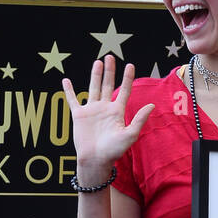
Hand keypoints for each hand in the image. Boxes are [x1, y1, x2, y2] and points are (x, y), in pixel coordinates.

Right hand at [61, 55, 154, 178]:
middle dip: (110, 71)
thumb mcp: (130, 135)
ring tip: (98, 62)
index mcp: (117, 112)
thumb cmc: (114, 151)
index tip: (130, 65)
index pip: (123, 91)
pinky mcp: (79, 115)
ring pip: (93, 88)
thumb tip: (151, 105)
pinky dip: (68, 91)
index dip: (127, 78)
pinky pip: (73, 100)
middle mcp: (104, 109)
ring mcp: (91, 111)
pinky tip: (66, 80)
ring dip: (95, 75)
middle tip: (110, 56)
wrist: (96, 160)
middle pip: (107, 85)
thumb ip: (139, 119)